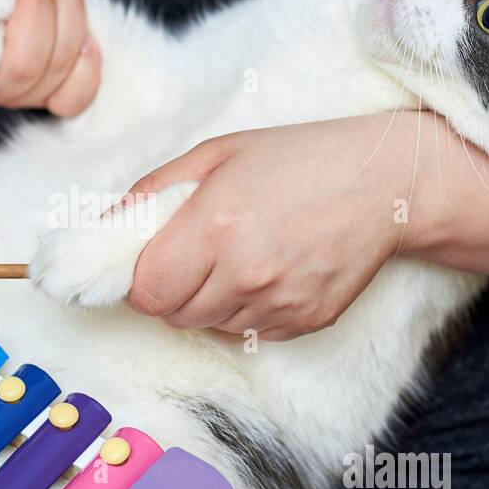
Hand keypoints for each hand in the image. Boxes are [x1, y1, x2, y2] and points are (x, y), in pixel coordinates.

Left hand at [125, 115, 441, 340]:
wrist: (385, 183)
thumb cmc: (297, 159)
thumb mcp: (216, 154)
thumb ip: (152, 193)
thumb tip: (103, 230)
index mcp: (216, 225)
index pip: (146, 290)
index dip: (140, 279)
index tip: (151, 259)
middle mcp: (246, 273)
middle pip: (172, 315)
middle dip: (170, 290)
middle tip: (193, 254)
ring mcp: (279, 303)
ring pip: (208, 327)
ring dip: (206, 302)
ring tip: (236, 257)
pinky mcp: (305, 323)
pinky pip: (248, 333)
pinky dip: (243, 311)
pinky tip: (266, 271)